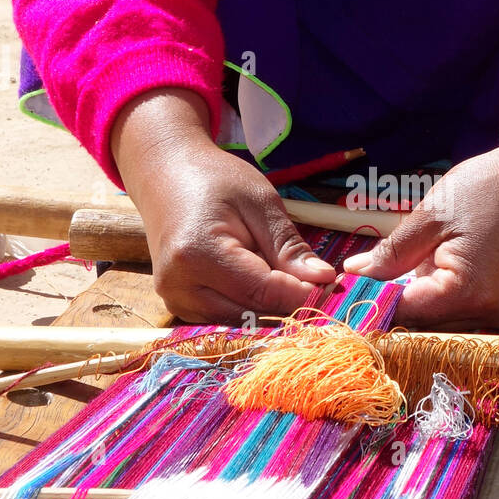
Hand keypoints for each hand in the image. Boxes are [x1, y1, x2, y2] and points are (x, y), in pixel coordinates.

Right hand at [111, 88, 335, 322]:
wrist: (166, 175)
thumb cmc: (215, 180)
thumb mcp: (260, 203)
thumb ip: (289, 247)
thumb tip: (323, 279)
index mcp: (198, 254)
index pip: (263, 292)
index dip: (302, 295)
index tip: (331, 287)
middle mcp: (179, 285)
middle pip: (252, 313)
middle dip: (288, 303)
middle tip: (318, 284)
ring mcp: (174, 300)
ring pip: (240, 322)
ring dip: (269, 308)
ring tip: (289, 279)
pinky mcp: (178, 306)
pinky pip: (225, 318)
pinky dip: (250, 307)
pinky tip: (262, 284)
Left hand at [342, 127, 498, 328]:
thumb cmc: (491, 186)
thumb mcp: (432, 215)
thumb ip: (393, 253)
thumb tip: (355, 274)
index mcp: (469, 293)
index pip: (406, 313)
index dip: (373, 302)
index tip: (346, 292)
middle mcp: (493, 314)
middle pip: (427, 323)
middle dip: (399, 301)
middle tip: (376, 273)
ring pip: (447, 320)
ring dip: (425, 299)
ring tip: (417, 263)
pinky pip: (470, 311)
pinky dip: (449, 295)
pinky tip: (444, 265)